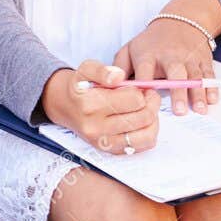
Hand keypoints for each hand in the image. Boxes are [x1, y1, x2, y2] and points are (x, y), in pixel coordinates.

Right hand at [41, 61, 160, 153]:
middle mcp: (96, 127)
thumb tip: (118, 76)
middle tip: (148, 96)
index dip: (142, 91)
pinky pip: (142, 146)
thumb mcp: (86, 69)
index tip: (139, 88)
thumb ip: (102, 70)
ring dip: (153, 120)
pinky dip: (149, 133)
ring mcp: (105, 142)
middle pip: (143, 117)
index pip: (134, 99)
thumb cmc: (81, 88)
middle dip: (151, 104)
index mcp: (90, 104)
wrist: (67, 107)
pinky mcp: (111, 151)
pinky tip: (142, 122)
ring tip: (147, 109)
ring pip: (146, 134)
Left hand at [114, 17, 216, 114]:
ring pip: (195, 75)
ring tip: (200, 109)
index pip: (145, 71)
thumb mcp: (129, 48)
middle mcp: (169, 55)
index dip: (145, 85)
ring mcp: (188, 57)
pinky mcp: (203, 60)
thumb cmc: (150, 43)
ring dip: (198, 93)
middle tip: (179, 111)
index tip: (144, 101)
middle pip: (174, 73)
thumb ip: (118, 67)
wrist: (179, 23)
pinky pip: (208, 73)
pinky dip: (211, 87)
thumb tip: (109, 86)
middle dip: (178, 92)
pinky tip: (212, 100)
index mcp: (148, 54)